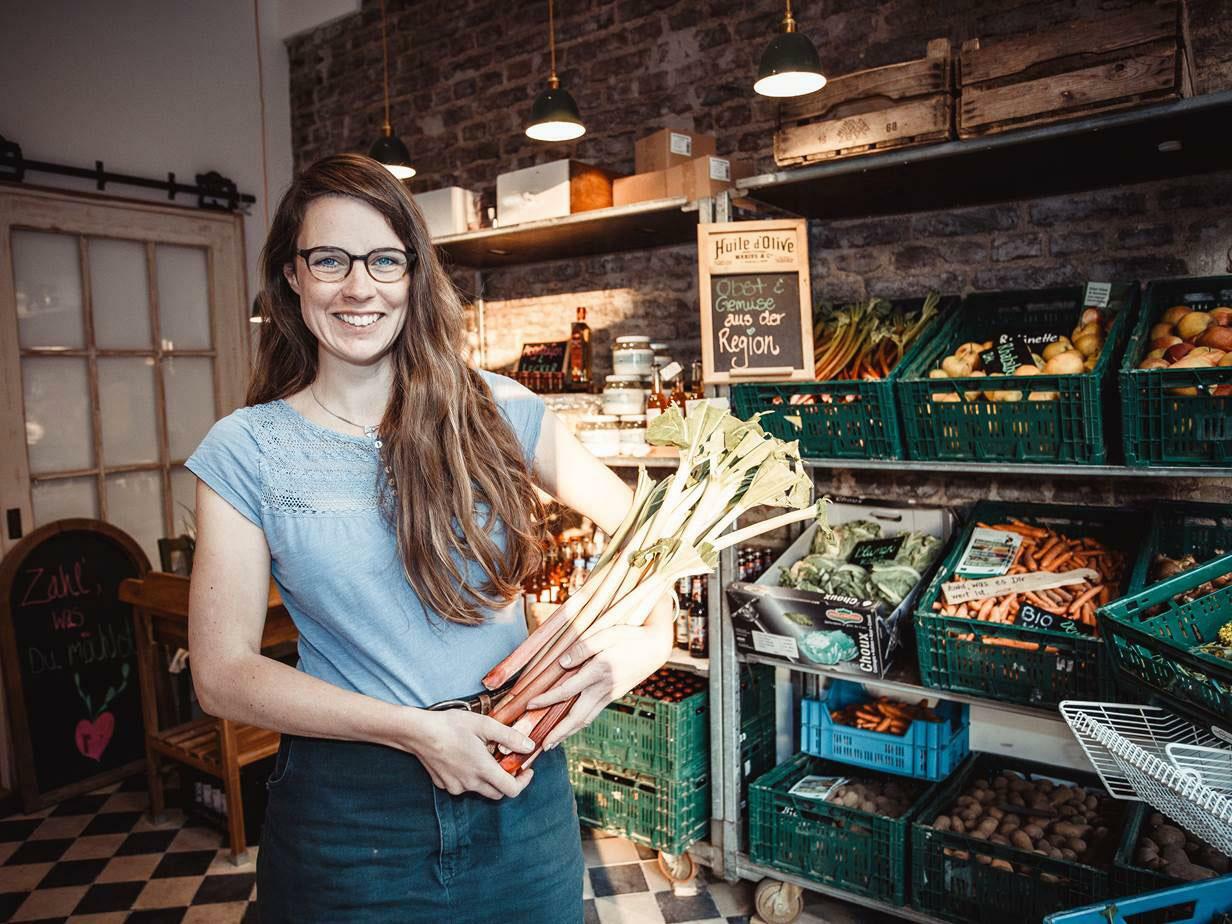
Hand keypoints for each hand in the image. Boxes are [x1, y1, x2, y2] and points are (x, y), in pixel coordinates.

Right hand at [406, 709, 536, 798]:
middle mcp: (470, 783)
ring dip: (487, 778)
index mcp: (483, 769)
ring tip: (484, 754)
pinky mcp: (444, 785)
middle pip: (498, 792)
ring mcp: (456, 786)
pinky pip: (464, 785)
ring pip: (480, 789)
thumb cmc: (451, 725)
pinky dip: (470, 776)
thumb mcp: (484, 724)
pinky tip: (465, 758)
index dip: (524, 782)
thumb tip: (530, 747)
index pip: (512, 790)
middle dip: (507, 780)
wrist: (418, 732)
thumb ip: (509, 737)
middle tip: (508, 761)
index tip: (527, 769)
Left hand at [526, 590, 676, 749]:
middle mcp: (604, 687)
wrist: (655, 647)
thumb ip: (583, 647)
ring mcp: (611, 694)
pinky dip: (580, 722)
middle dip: (559, 732)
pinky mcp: (615, 695)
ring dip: (569, 732)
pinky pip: (594, 712)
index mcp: (599, 670)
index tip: (530, 705)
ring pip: (587, 718)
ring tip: (553, 741)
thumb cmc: (629, 635)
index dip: (547, 699)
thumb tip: (562, 663)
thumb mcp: (606, 633)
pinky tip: (572, 725)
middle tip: (543, 744)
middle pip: (577, 716)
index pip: (567, 690)